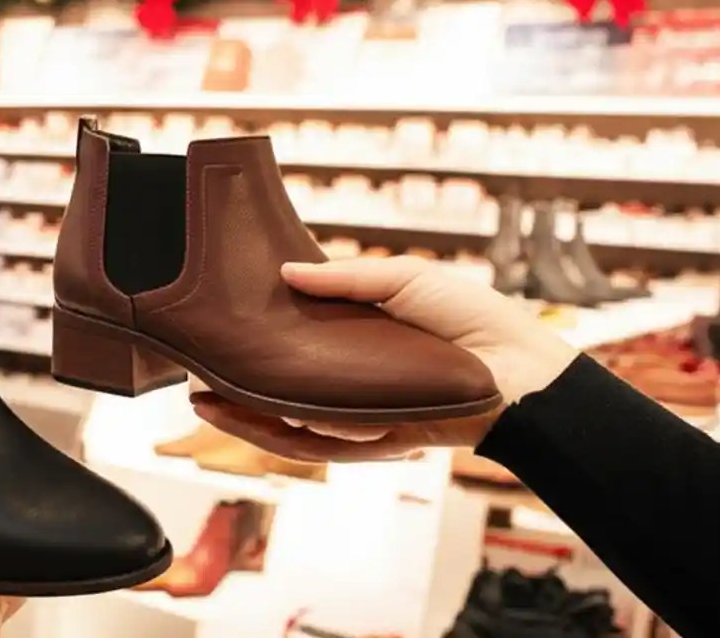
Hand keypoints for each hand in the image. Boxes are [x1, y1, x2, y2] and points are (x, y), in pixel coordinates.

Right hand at [191, 256, 577, 461]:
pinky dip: (297, 434)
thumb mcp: (405, 279)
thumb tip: (285, 273)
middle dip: (235, 400)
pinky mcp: (382, 443)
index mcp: (355, 345)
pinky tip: (260, 421)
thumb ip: (345, 279)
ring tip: (209, 405)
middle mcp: (353, 387)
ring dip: (250, 423)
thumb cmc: (475, 319)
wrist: (524, 370)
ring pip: (296, 430)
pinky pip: (331, 446)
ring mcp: (366, 418)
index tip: (216, 341)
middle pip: (283, 401)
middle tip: (195, 389)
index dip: (255, 351)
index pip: (294, 353)